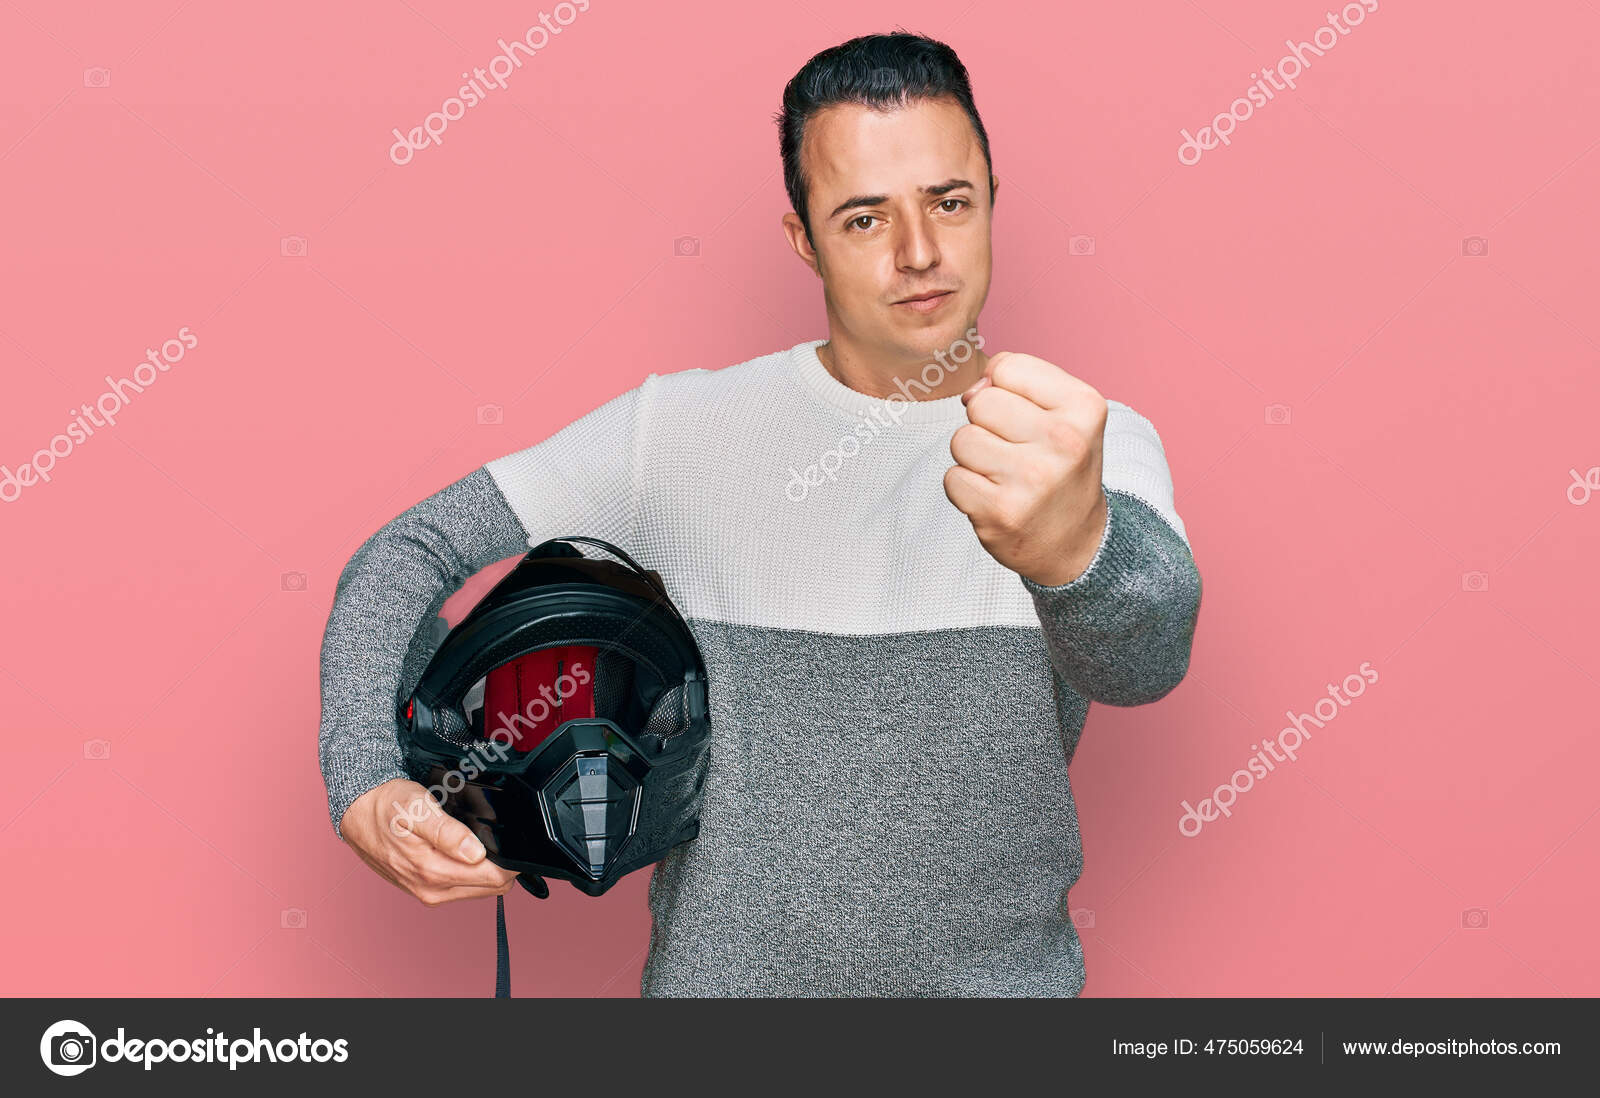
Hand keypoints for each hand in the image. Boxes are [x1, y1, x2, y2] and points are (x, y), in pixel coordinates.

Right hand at [339, 779, 519, 905]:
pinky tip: (460, 847)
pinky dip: (469, 868)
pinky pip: (463, 885)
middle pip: (492, 887)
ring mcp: (429, 892)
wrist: (357, 813)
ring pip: (479, 887)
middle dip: (499, 862)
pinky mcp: (426, 888)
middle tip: (487, 832)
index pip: (494, 879)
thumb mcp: (417, 809)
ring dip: (484, 866)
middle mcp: (432, 890)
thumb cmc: (385, 807)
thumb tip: (476, 854)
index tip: (506, 839)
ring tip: (471, 837)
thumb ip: (448, 833)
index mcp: (432, 872)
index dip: (509, 861)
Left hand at [943, 351, 1108, 587]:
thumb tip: (971, 390)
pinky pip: (952, 478)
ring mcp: (1032, 478)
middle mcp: (1064, 440)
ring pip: (962, 439)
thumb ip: (1019, 382)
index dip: (1005, 389)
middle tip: (1015, 451)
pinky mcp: (1001, 512)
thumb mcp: (1065, 413)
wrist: (1076, 543)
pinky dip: (966, 488)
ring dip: (974, 457)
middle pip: (981, 402)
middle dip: (987, 424)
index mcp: (1084, 406)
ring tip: (1005, 475)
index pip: (1007, 366)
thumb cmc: (1062, 468)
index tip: (1026, 417)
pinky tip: (995, 497)